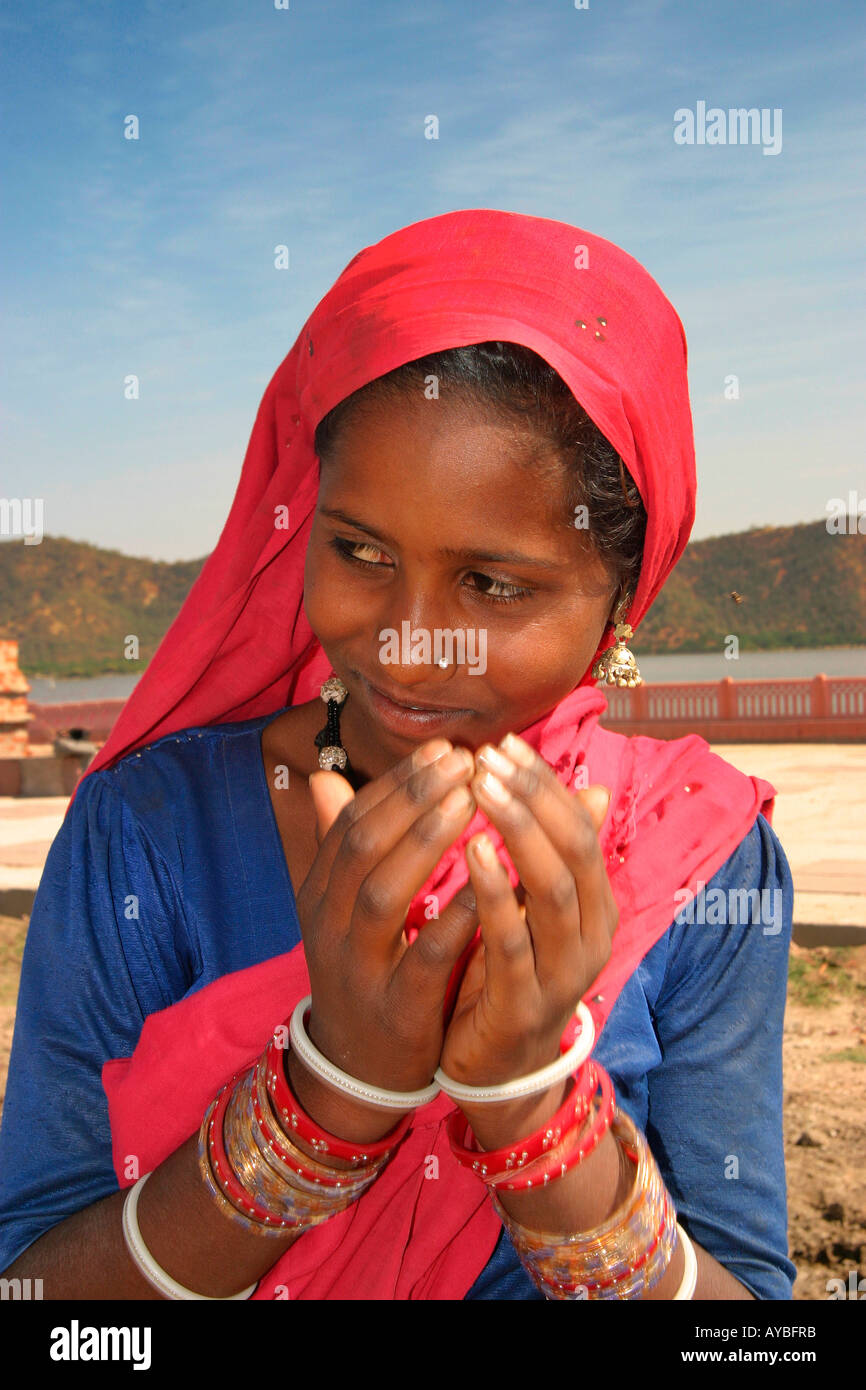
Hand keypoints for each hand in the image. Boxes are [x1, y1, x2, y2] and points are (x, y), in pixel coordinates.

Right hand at [292, 739, 480, 1121]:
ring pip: (384, 893)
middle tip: (464, 760)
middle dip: (414, 797)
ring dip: (426, 842)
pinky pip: (424, 957)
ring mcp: (358, 966)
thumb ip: (341, 842)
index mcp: (320, 892)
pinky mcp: (394, 1007)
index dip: (398, 782)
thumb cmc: (364, 967)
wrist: (359, 1065)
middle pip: (364, 844)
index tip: (444, 748)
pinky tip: (487, 888)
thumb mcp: (342, 907)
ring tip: (472, 801)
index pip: (355, 820)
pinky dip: (453, 920)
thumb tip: (324, 776)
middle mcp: (329, 923)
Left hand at [439, 732, 615, 1144]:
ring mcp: (563, 971)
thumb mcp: (532, 907)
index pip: (579, 826)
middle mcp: (591, 934)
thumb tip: (590, 786)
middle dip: (533, 796)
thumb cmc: (507, 972)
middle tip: (489, 755)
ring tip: (481, 788)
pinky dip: (495, 893)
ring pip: (553, 890)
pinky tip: (471, 853)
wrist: (497, 1069)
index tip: (503, 742)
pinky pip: (514, 941)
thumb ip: (548, 852)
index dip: (543, 782)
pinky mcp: (526, 1003)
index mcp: (594, 905)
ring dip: (517, 832)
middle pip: (574, 850)